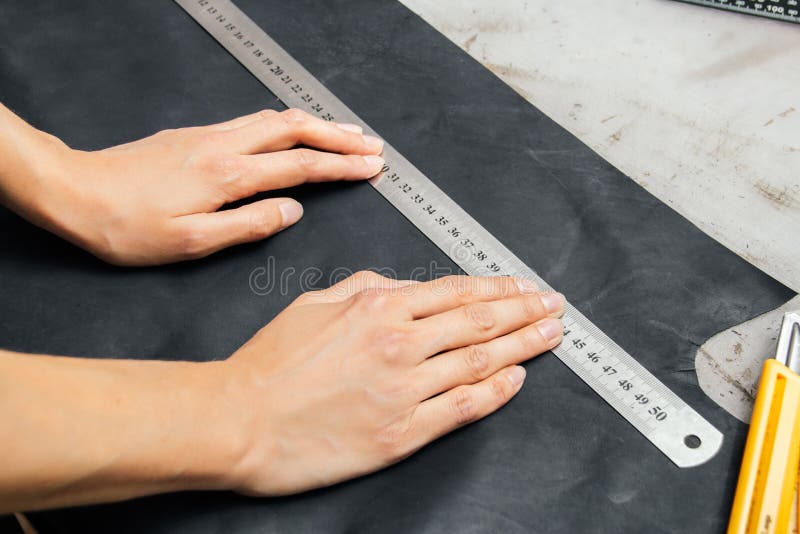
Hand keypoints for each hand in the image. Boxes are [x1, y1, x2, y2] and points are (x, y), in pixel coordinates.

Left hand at [17, 108, 384, 264]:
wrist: (77, 193)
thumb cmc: (128, 226)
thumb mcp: (193, 242)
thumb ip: (249, 225)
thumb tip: (292, 212)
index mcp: (229, 175)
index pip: (301, 165)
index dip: (341, 166)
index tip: (371, 167)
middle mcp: (224, 146)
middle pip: (296, 129)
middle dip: (340, 136)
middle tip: (371, 145)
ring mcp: (210, 136)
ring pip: (276, 118)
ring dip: (316, 124)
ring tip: (345, 133)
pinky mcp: (195, 135)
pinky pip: (254, 119)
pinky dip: (286, 122)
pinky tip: (292, 129)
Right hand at [222, 272, 564, 494]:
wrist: (239, 420)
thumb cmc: (270, 363)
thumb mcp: (313, 304)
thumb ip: (364, 287)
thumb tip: (402, 286)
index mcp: (378, 307)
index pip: (455, 291)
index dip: (497, 287)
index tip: (523, 286)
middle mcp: (399, 343)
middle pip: (479, 321)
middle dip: (524, 310)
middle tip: (555, 305)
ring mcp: (404, 389)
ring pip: (481, 361)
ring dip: (524, 345)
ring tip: (552, 334)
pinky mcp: (401, 433)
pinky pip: (463, 408)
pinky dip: (497, 392)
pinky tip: (518, 379)